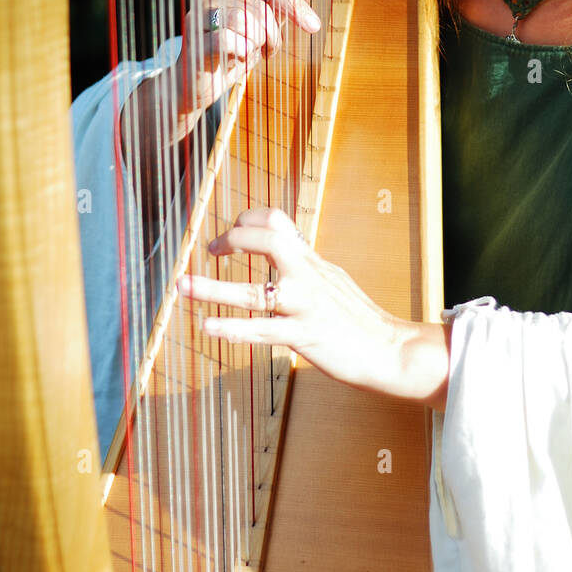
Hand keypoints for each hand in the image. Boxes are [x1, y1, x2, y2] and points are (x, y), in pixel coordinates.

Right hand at [119, 0, 319, 230]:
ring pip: (246, 20)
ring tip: (247, 56)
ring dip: (256, 45)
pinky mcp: (193, 41)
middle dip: (273, 35)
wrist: (195, 87)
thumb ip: (285, 2)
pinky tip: (235, 62)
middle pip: (261, 7)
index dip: (296, 6)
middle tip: (266, 53)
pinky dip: (241, 54)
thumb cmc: (230, 54)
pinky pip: (229, 40)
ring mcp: (198, 16)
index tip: (314, 27)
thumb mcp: (265, 28)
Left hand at [179, 207, 450, 408]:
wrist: (389, 349)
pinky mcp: (305, 337)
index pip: (278, 222)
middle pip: (269, 240)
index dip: (246, 221)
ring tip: (182, 286)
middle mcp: (308, 276)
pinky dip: (232, 328)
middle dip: (233, 239)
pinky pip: (262, 331)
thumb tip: (284, 247)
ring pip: (254, 293)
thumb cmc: (359, 318)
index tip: (226, 237)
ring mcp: (305, 307)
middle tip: (209, 251)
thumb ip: (305, 264)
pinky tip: (207, 327)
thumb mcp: (331, 279)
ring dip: (213, 289)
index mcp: (311, 260)